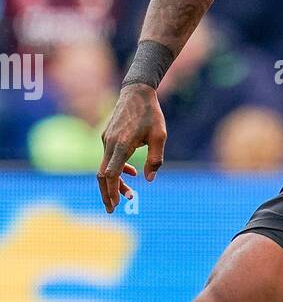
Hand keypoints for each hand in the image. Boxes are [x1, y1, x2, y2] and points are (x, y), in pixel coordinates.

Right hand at [98, 85, 166, 213]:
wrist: (137, 92)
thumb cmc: (151, 114)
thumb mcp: (160, 136)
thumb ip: (155, 159)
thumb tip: (148, 180)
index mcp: (121, 144)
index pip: (111, 174)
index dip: (112, 191)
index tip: (115, 205)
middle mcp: (109, 143)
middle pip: (103, 175)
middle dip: (107, 193)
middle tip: (113, 209)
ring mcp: (106, 139)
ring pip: (105, 167)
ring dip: (115, 182)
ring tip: (130, 193)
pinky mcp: (107, 136)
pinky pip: (108, 158)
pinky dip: (116, 169)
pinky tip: (131, 173)